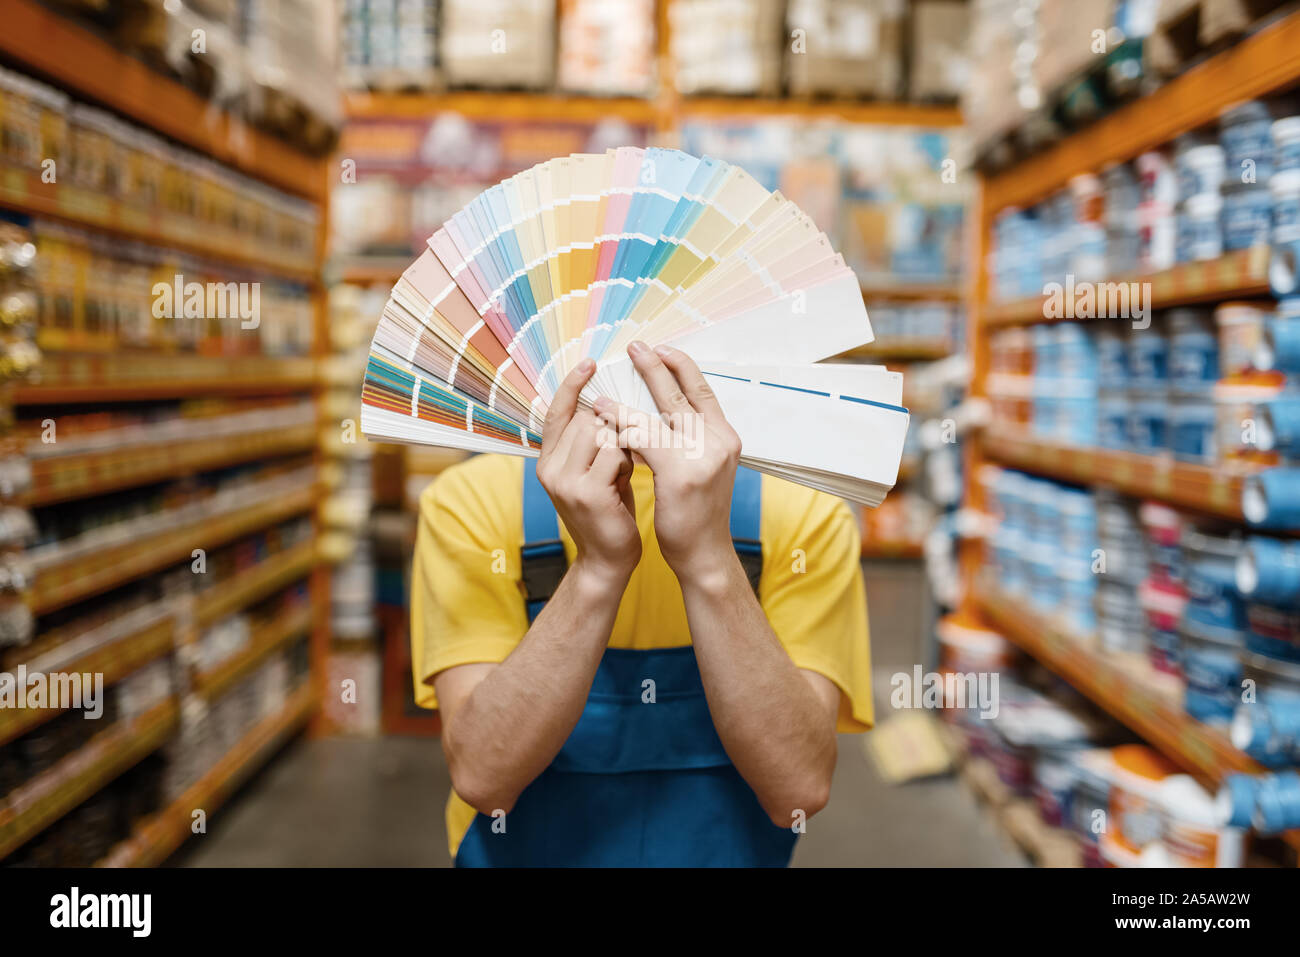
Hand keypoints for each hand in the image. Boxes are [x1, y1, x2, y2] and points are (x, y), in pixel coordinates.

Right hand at [536, 358, 639, 586]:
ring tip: (623, 471)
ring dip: (623, 444)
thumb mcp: (594, 471)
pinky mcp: (587, 493)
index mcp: (548, 460)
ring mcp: (565, 481)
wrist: (609, 560)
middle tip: (621, 458)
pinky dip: (628, 460)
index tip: (589, 362)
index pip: (556, 412)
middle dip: (613, 428)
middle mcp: (549, 468)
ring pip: (601, 431)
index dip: (571, 385)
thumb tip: (604, 404)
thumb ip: (591, 443)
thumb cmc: (609, 511)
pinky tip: (627, 481)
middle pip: (586, 417)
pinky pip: (614, 452)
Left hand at [592, 341, 741, 586]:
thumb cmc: (696, 513)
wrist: (704, 554)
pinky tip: (604, 416)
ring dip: (629, 399)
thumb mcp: (700, 468)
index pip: (704, 392)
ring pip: (660, 415)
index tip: (662, 349)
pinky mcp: (681, 473)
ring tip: (603, 388)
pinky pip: (644, 439)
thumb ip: (688, 440)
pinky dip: (621, 425)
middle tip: (636, 346)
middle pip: (683, 394)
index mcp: (725, 437)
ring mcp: (703, 456)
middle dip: (657, 367)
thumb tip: (660, 413)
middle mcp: (719, 441)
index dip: (683, 367)